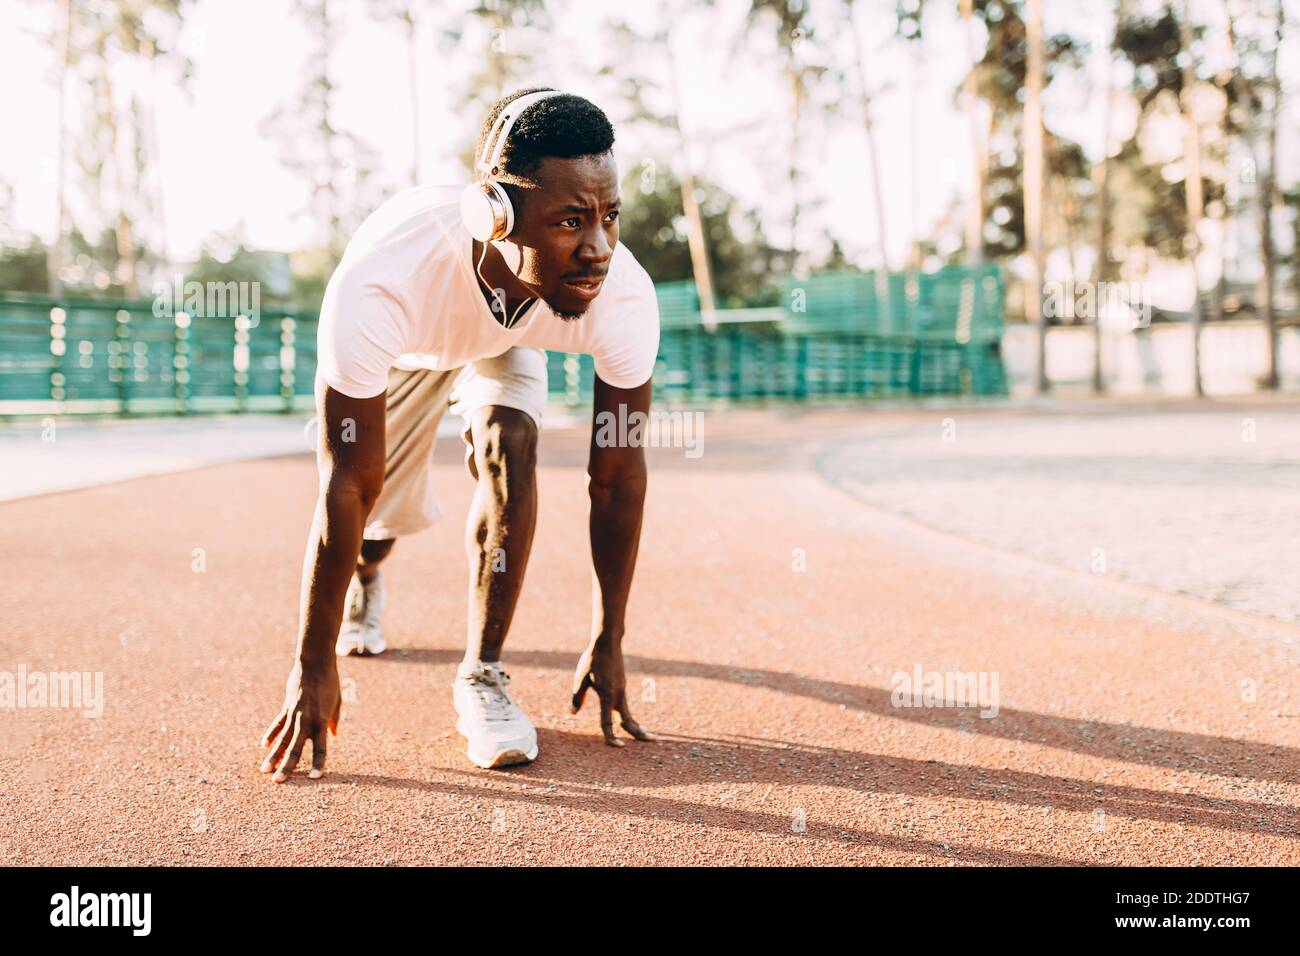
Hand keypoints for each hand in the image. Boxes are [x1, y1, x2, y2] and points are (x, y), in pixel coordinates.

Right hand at [259, 659, 340, 782]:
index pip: (320, 747)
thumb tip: (333, 735)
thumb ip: (333, 720)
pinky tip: (264, 746)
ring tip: (264, 771)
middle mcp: (306, 720)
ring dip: (272, 755)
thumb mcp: (337, 702)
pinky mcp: (286, 707)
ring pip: (282, 739)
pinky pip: (277, 724)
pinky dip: (271, 735)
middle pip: (295, 748)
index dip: (318, 763)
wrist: (315, 662)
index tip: (315, 778)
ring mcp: (294, 714)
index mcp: (321, 721)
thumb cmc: (330, 682)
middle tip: (277, 782)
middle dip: (287, 766)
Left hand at [570, 638, 655, 746]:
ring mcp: (622, 690)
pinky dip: (629, 715)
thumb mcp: (581, 679)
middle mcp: (617, 695)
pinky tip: (628, 718)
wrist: (607, 643)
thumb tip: (573, 713)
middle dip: (639, 732)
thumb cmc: (592, 660)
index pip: (608, 722)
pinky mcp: (622, 685)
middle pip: (629, 719)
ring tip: (646, 734)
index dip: (611, 736)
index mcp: (606, 696)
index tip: (618, 746)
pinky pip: (625, 704)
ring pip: (629, 712)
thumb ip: (577, 698)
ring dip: (636, 725)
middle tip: (652, 740)